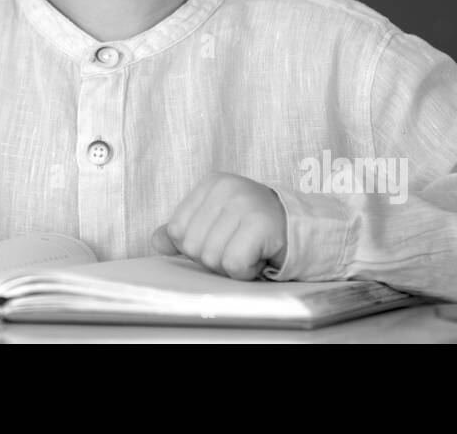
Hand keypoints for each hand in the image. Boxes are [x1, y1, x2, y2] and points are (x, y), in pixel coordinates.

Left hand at [150, 172, 287, 279]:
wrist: (301, 230)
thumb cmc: (254, 228)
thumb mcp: (216, 222)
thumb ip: (185, 231)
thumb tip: (156, 242)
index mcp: (211, 184)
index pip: (177, 230)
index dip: (197, 246)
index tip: (223, 238)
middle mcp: (227, 189)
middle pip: (193, 246)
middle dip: (215, 257)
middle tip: (239, 246)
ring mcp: (244, 204)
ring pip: (211, 258)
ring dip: (232, 266)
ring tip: (250, 250)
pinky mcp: (261, 224)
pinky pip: (233, 265)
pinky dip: (246, 271)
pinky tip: (259, 257)